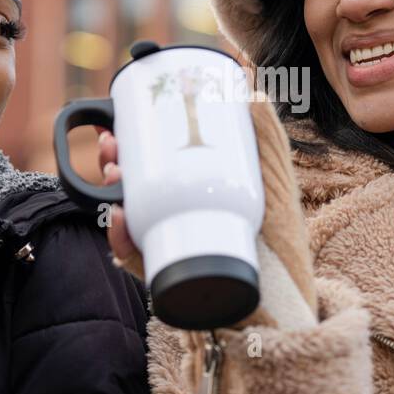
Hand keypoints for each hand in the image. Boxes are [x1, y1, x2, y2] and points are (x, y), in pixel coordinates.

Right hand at [95, 98, 318, 329]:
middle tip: (110, 145)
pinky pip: (135, 259)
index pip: (150, 165)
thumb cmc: (284, 240)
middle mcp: (178, 220)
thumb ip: (268, 135)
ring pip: (127, 217)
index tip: (115, 127)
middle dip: (111, 161)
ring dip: (107, 192)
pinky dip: (121, 238)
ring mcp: (171, 248)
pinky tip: (121, 217)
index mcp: (195, 194)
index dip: (127, 145)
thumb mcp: (277, 178)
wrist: (286, 303)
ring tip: (114, 172)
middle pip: (131, 186)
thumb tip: (252, 90)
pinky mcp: (167, 279)